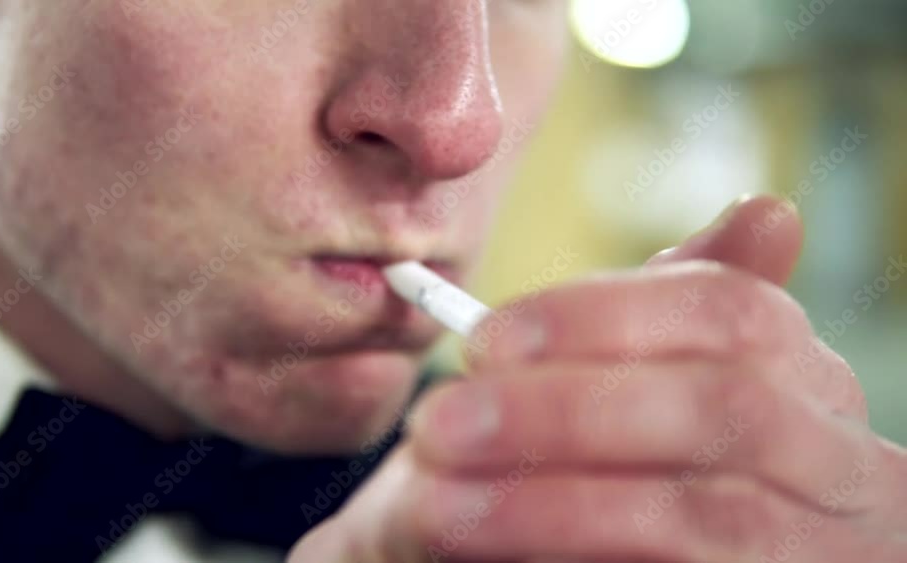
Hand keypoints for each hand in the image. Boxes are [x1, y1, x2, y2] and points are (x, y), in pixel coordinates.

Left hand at [290, 195, 906, 561]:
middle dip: (565, 410)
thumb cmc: (629, 467)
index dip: (602, 317)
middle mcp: (843, 469)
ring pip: (693, 517)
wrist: (593, 558)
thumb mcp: (647, 380)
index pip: (737, 315)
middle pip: (723, 410)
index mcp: (813, 389)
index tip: (483, 339)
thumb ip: (672, 319)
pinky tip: (482, 552)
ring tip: (435, 502)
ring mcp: (818, 552)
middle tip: (440, 423)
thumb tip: (764, 212)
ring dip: (546, 503)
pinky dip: (569, 554)